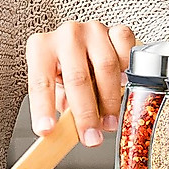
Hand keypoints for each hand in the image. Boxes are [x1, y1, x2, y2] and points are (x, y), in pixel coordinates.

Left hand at [25, 22, 136, 147]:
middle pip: (77, 78)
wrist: (83, 45)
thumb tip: (62, 134)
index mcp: (41, 48)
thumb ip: (60, 105)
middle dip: (86, 114)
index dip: (43, 108)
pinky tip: (123, 85)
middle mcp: (66, 35)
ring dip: (109, 101)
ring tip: (109, 123)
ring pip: (106, 67)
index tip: (47, 130)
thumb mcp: (55, 87)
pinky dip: (126, 69)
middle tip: (91, 138)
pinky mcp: (115, 30)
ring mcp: (92, 30)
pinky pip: (126, 51)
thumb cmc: (65, 68)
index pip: (41, 82)